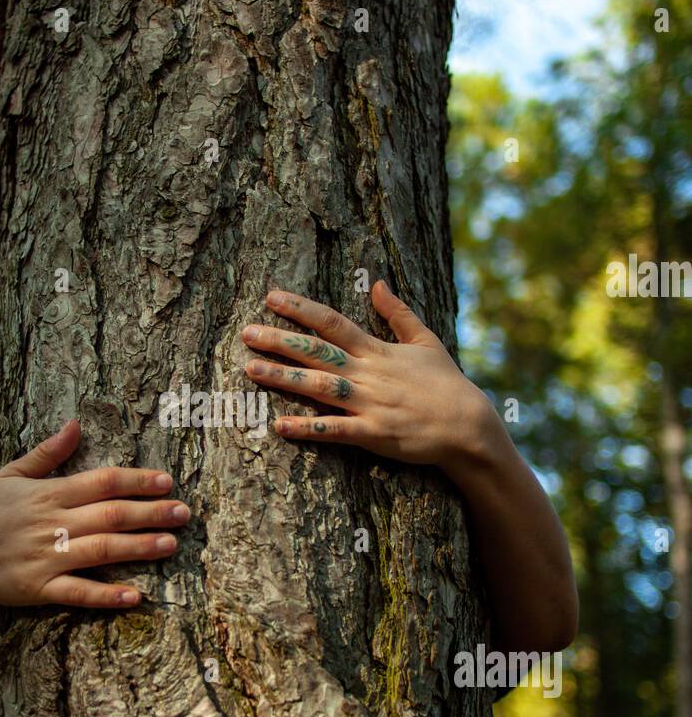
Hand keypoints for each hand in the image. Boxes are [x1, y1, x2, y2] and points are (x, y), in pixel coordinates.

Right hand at [0, 420, 188, 609]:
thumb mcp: (10, 474)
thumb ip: (47, 453)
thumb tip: (75, 424)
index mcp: (48, 493)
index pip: (101, 482)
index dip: (136, 481)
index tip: (166, 481)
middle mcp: (51, 524)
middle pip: (110, 515)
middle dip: (150, 513)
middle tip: (184, 512)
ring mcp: (46, 558)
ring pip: (101, 550)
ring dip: (139, 548)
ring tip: (171, 544)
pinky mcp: (38, 589)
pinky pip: (78, 593)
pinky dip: (107, 595)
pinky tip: (136, 596)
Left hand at [241, 281, 496, 473]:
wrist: (469, 426)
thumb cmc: (446, 385)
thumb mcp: (426, 341)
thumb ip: (398, 313)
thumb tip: (379, 283)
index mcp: (378, 350)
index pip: (332, 323)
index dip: (301, 309)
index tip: (271, 297)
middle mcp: (369, 373)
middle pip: (317, 352)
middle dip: (280, 340)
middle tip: (246, 333)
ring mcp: (370, 403)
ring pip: (319, 386)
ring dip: (284, 378)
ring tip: (251, 369)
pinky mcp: (374, 433)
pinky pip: (335, 430)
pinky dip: (308, 427)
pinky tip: (280, 425)